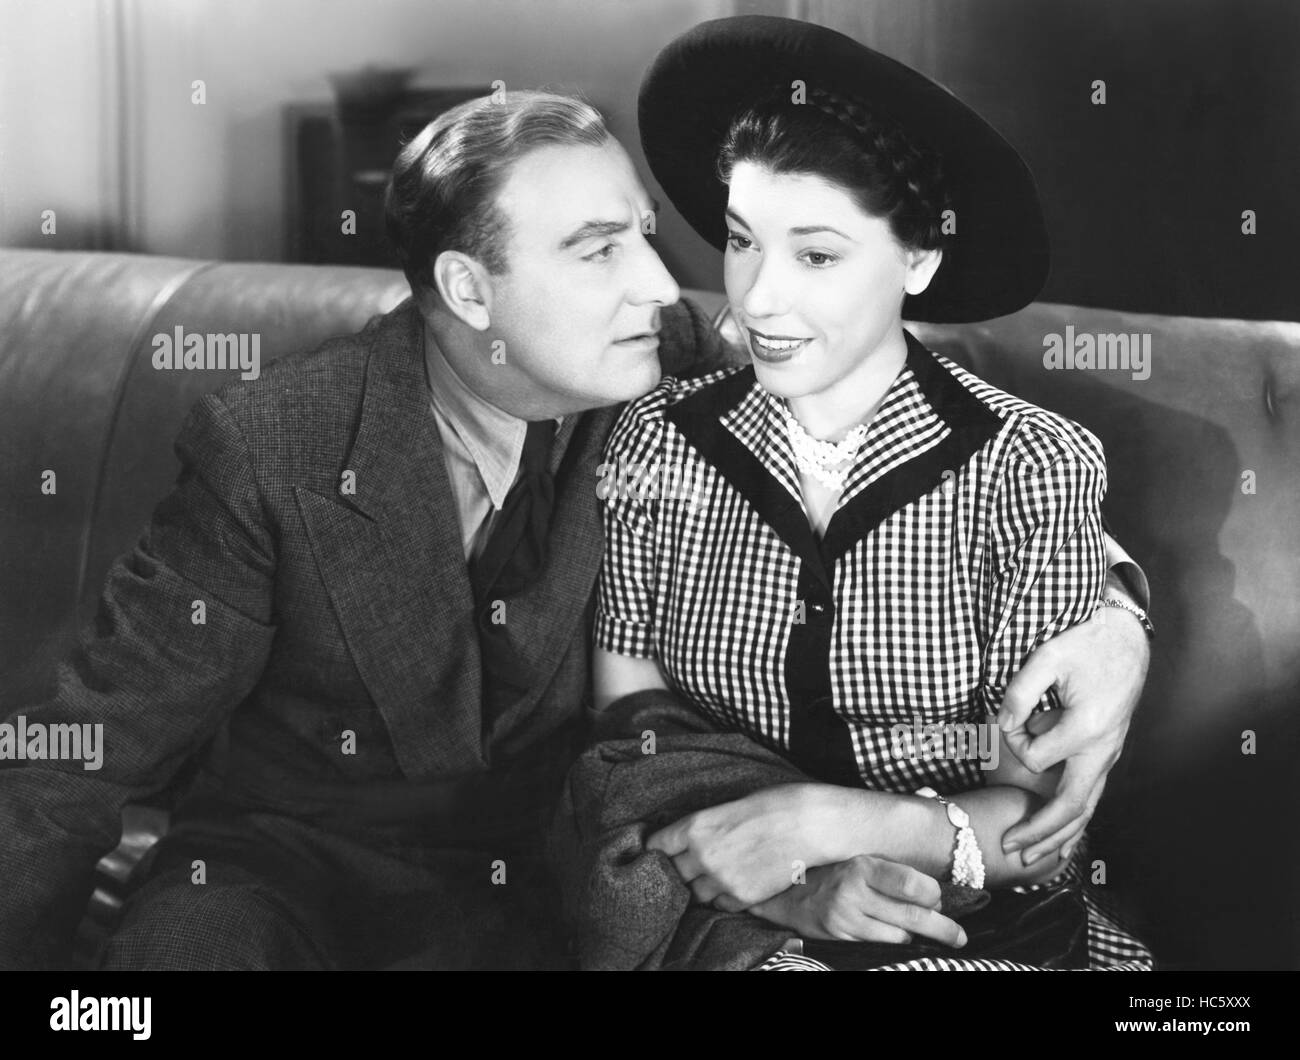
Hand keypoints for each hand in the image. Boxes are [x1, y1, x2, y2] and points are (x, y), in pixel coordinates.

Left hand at [646, 784, 840, 907]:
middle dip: (680, 868)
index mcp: (696, 825)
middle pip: (673, 873)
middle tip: (693, 862)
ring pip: (695, 893)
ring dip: (701, 885)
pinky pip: (720, 906)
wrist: (814, 822)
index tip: (664, 850)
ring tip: (719, 872)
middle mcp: (703, 855)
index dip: (657, 849)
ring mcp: (723, 879)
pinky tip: (737, 882)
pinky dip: (723, 898)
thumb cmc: (777, 803)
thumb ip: (706, 826)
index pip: (656, 846)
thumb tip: (690, 838)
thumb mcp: (731, 805)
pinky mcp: (744, 897)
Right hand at [749, 855, 966, 946]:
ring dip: (914, 934)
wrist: (784, 886)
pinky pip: (881, 946)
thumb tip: (928, 801)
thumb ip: (889, 838)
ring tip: (917, 927)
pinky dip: (893, 941)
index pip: (913, 885)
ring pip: (900, 936)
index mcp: (862, 864)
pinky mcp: (839, 937)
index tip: (937, 896)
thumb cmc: (830, 864)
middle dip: (943, 928)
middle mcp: (854, 892)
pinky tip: (893, 933)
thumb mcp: (856, 847)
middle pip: (915, 917)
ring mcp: (845, 917)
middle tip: (959, 935)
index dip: (934, 894)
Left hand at [997, 605, 1148, 864]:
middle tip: (1009, 847)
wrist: (1126, 637)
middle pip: (1072, 805)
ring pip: (1086, 808)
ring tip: (1031, 858)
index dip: (1011, 742)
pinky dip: (1074, 822)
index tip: (1004, 719)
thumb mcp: (1047, 657)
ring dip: (1058, 836)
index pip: (1035, 757)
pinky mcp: (1107, 753)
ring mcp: (1109, 754)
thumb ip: (1020, 692)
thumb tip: (1003, 724)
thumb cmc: (1086, 642)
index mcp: (1088, 728)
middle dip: (1040, 832)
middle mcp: (1104, 749)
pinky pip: (1092, 795)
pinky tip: (1062, 842)